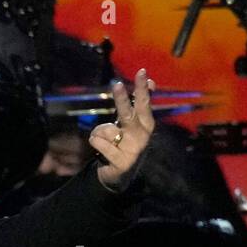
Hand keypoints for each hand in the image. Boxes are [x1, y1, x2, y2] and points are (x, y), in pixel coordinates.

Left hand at [91, 68, 155, 191]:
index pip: (144, 103)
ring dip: (99, 132)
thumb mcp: (133, 123)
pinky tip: (100, 150)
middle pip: (128, 114)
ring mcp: (133, 150)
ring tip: (105, 141)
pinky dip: (95, 143)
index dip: (142, 88)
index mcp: (146, 124)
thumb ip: (140, 103)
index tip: (142, 72)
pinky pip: (99, 143)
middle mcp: (143, 136)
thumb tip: (151, 80)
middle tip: (117, 84)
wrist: (120, 175)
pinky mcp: (122, 162)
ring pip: (107, 130)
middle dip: (122, 99)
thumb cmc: (125, 143)